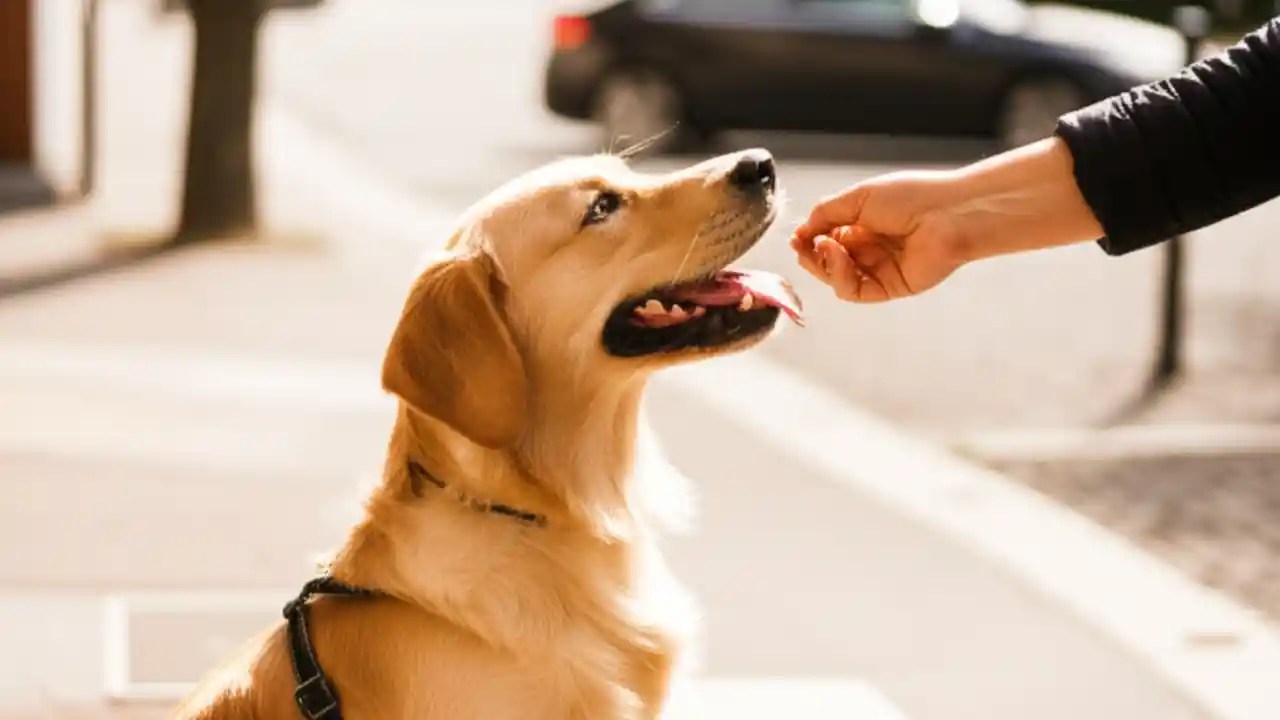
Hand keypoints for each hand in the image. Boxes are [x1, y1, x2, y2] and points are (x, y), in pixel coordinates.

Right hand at [789, 138, 1102, 303]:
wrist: (947, 213)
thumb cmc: (911, 197)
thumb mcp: (858, 197)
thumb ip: (825, 213)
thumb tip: (801, 230)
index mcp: (863, 224)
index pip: (825, 238)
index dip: (808, 239)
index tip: (797, 236)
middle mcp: (869, 248)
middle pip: (827, 262)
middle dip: (810, 255)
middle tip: (803, 245)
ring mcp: (878, 269)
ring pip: (836, 279)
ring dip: (823, 264)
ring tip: (826, 245)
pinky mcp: (888, 288)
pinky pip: (853, 291)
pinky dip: (839, 275)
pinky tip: (840, 255)